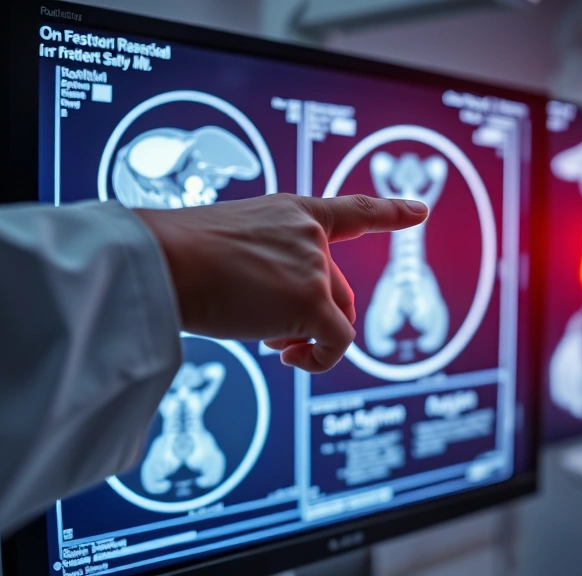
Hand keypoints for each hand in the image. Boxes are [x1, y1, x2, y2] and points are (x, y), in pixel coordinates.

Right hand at [134, 193, 428, 372]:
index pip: (351, 211)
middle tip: (274, 337)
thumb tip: (289, 326)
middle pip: (335, 287)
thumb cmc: (177, 257)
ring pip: (335, 317)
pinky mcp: (312, 301)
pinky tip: (290, 359)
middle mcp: (311, 235)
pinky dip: (319, 359)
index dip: (389, 212)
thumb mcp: (230, 246)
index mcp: (292, 212)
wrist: (160, 261)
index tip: (420, 211)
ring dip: (308, 339)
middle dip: (313, 316)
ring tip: (272, 346)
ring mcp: (314, 266)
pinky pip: (337, 341)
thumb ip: (271, 269)